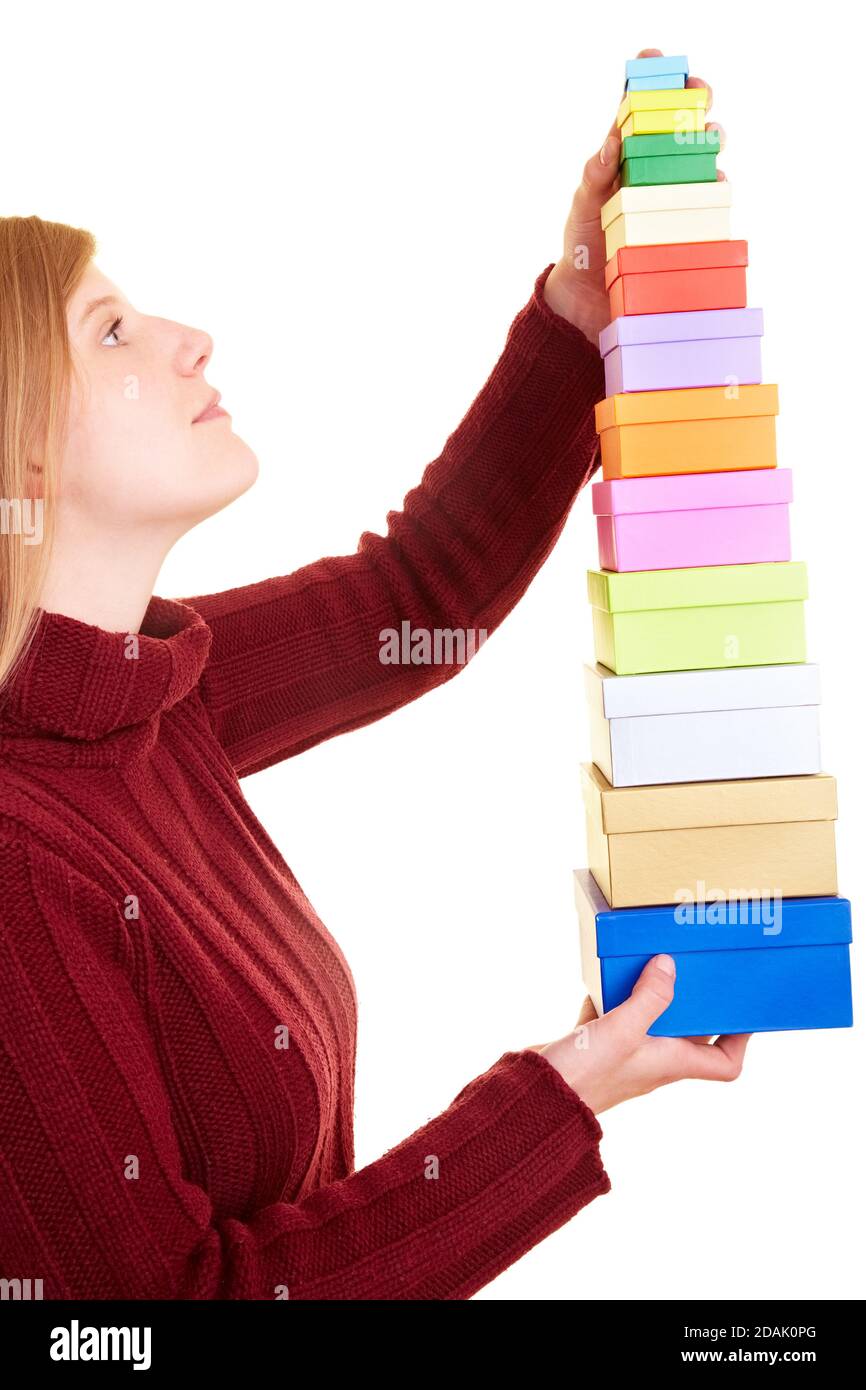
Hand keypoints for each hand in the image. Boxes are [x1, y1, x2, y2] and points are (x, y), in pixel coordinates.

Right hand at [527, 954, 750, 1114]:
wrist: (537, 1097)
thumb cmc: (586, 1074)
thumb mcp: (623, 1029)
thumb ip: (650, 997)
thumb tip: (670, 965)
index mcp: (671, 1062)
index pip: (724, 1063)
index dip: (740, 1041)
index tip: (746, 1012)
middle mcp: (653, 1060)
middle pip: (689, 1032)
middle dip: (695, 1001)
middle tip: (699, 969)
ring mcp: (623, 1053)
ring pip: (650, 1020)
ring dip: (653, 993)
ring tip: (655, 960)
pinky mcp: (595, 1045)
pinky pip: (612, 1015)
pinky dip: (612, 994)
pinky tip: (604, 975)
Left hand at [542, 48, 726, 343]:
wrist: (588, 299)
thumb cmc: (584, 244)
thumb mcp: (583, 205)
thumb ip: (595, 173)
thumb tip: (612, 137)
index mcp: (628, 156)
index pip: (641, 108)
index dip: (652, 79)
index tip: (655, 60)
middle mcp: (657, 170)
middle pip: (683, 123)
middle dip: (694, 100)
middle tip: (697, 94)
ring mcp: (676, 196)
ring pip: (703, 156)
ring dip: (710, 140)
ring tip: (710, 137)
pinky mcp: (688, 225)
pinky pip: (711, 201)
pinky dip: (717, 188)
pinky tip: (715, 183)